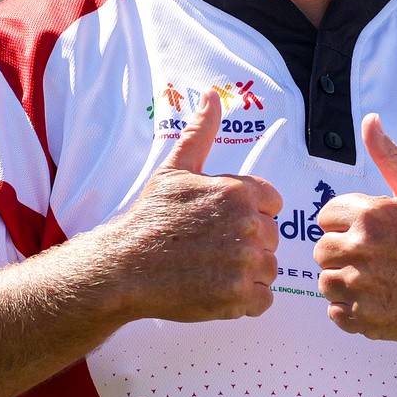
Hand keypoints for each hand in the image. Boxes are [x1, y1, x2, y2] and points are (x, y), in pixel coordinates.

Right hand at [98, 92, 279, 321]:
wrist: (124, 267)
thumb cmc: (149, 218)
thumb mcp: (175, 169)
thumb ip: (201, 133)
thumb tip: (211, 95)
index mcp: (239, 191)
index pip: (272, 203)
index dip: (249, 214)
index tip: (221, 223)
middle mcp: (247, 225)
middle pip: (270, 237)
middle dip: (246, 244)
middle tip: (210, 249)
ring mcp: (244, 263)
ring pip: (268, 269)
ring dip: (246, 273)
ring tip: (210, 270)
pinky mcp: (238, 297)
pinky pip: (262, 300)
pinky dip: (244, 301)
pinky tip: (216, 290)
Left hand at [314, 114, 396, 340]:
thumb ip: (389, 156)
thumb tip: (370, 121)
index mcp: (369, 215)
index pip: (325, 217)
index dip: (347, 223)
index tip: (371, 231)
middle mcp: (361, 250)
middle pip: (321, 250)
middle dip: (342, 252)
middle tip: (374, 257)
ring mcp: (362, 287)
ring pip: (326, 282)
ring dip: (344, 281)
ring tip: (375, 279)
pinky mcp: (366, 318)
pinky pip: (336, 312)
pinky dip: (351, 309)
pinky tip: (377, 300)